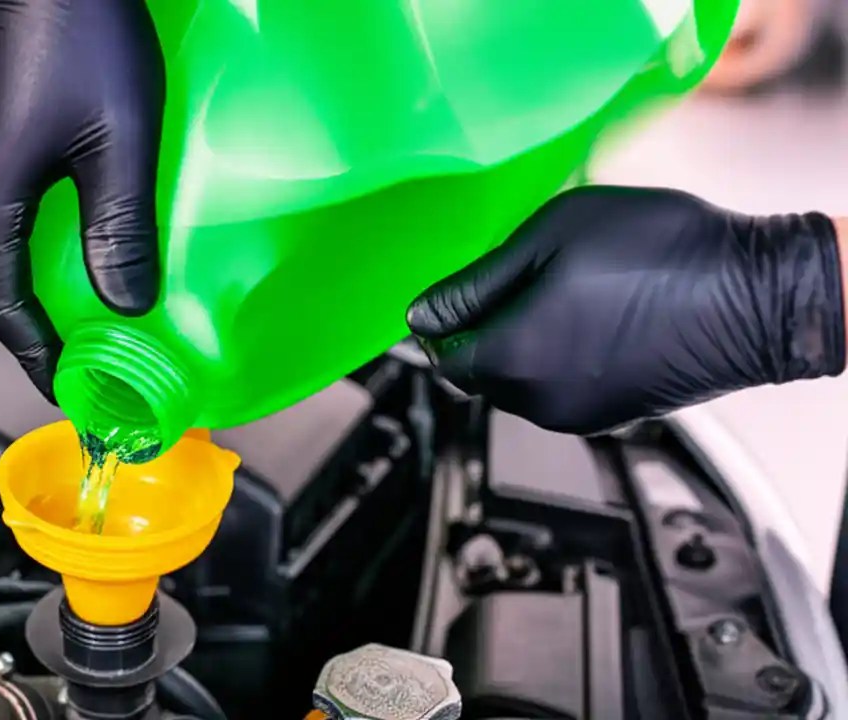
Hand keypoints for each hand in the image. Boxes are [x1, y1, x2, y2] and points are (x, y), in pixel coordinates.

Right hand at [0, 0, 164, 399]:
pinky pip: (19, 221)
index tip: (72, 394)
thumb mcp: (117, 142)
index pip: (2, 307)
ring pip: (9, 256)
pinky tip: (90, 258)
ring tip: (94, 325)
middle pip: (0, 288)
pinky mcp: (0, 142)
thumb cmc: (79, 32)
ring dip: (48, 296)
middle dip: (42, 336)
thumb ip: (120, 228)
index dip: (37, 357)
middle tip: (89, 369)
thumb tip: (127, 305)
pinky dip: (50, 255)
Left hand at [407, 186, 845, 433]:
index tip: (457, 291)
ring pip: (518, 383)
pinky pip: (559, 389)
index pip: (439, 357)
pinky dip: (559, 357)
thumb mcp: (549, 238)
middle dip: (483, 330)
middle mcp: (537, 402)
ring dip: (523, 342)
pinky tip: (592, 314)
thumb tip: (422, 313)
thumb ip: (476, 283)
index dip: (440, 322)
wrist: (757, 293)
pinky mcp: (612, 415)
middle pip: (477, 374)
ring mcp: (577, 414)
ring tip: (564, 289)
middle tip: (518, 277)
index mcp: (512, 359)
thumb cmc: (659, 254)